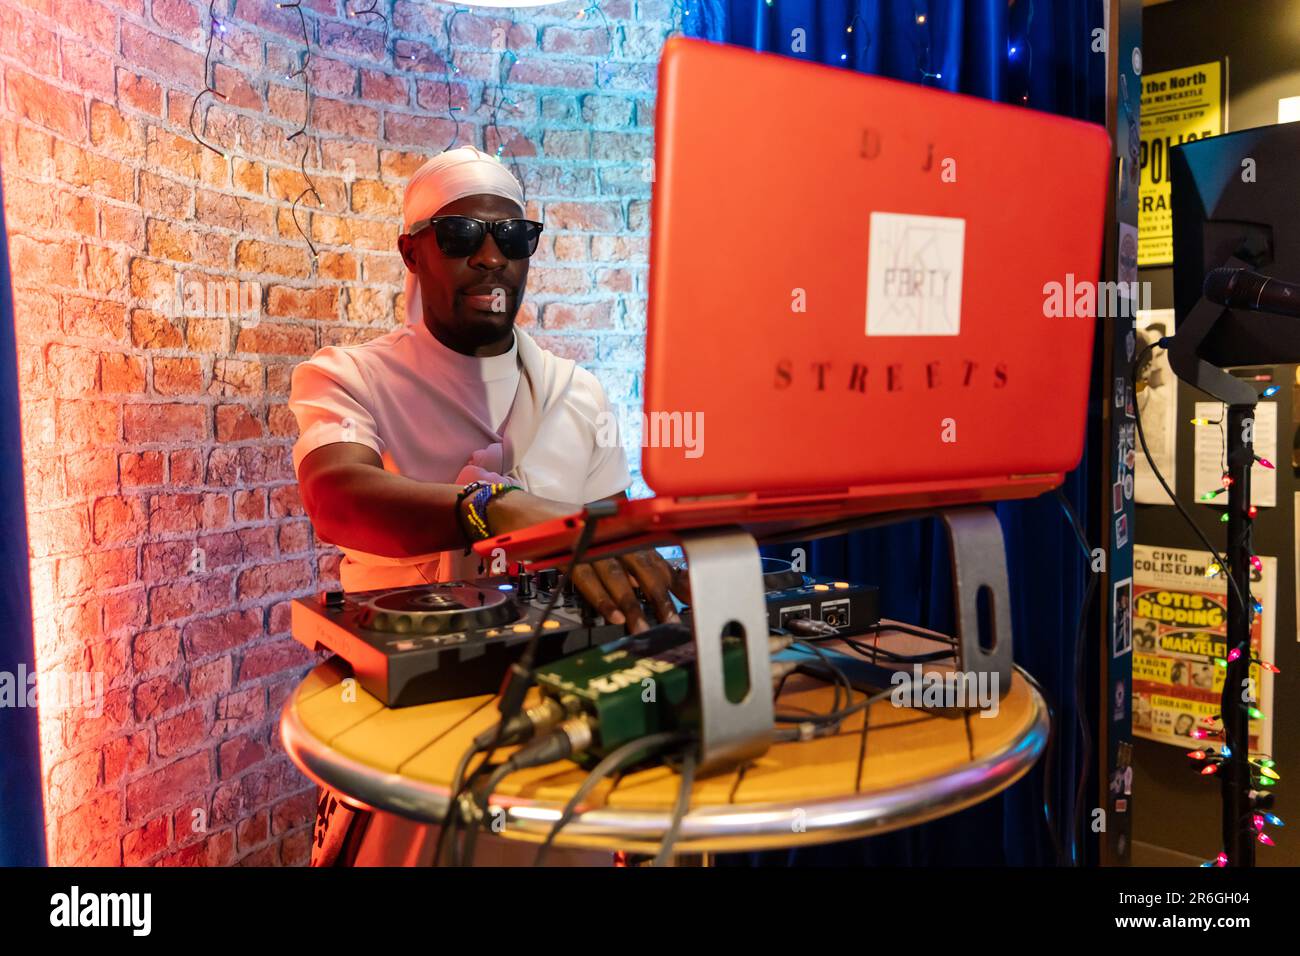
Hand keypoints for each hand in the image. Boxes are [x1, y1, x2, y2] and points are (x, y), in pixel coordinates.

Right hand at [484, 491, 690, 632]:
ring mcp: (588, 539)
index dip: (676, 579)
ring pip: (617, 572)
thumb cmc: (563, 531)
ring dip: (631, 602)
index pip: (657, 555)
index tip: (692, 601)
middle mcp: (609, 532)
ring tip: (641, 627)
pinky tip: (612, 614)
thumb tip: (654, 592)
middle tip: (671, 621)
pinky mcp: (565, 549)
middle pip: (642, 563)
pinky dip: (600, 596)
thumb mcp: (599, 542)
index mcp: (621, 531)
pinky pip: (586, 575)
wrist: (520, 512)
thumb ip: (626, 564)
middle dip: (659, 595)